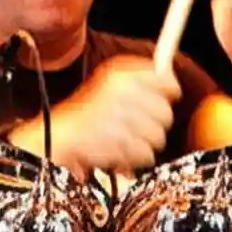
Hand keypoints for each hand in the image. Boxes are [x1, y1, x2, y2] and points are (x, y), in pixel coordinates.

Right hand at [50, 55, 181, 177]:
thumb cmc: (88, 113)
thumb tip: (173, 82)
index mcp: (120, 74)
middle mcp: (122, 91)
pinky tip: (118, 151)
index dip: (167, 92)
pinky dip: (133, 158)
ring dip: (142, 142)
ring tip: (122, 138)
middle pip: (165, 111)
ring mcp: (121, 117)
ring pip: (158, 135)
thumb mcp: (110, 85)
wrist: (59, 138)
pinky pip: (147, 154)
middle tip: (133, 124)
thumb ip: (143, 81)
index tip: (161, 98)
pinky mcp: (120, 143)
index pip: (165, 79)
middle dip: (153, 122)